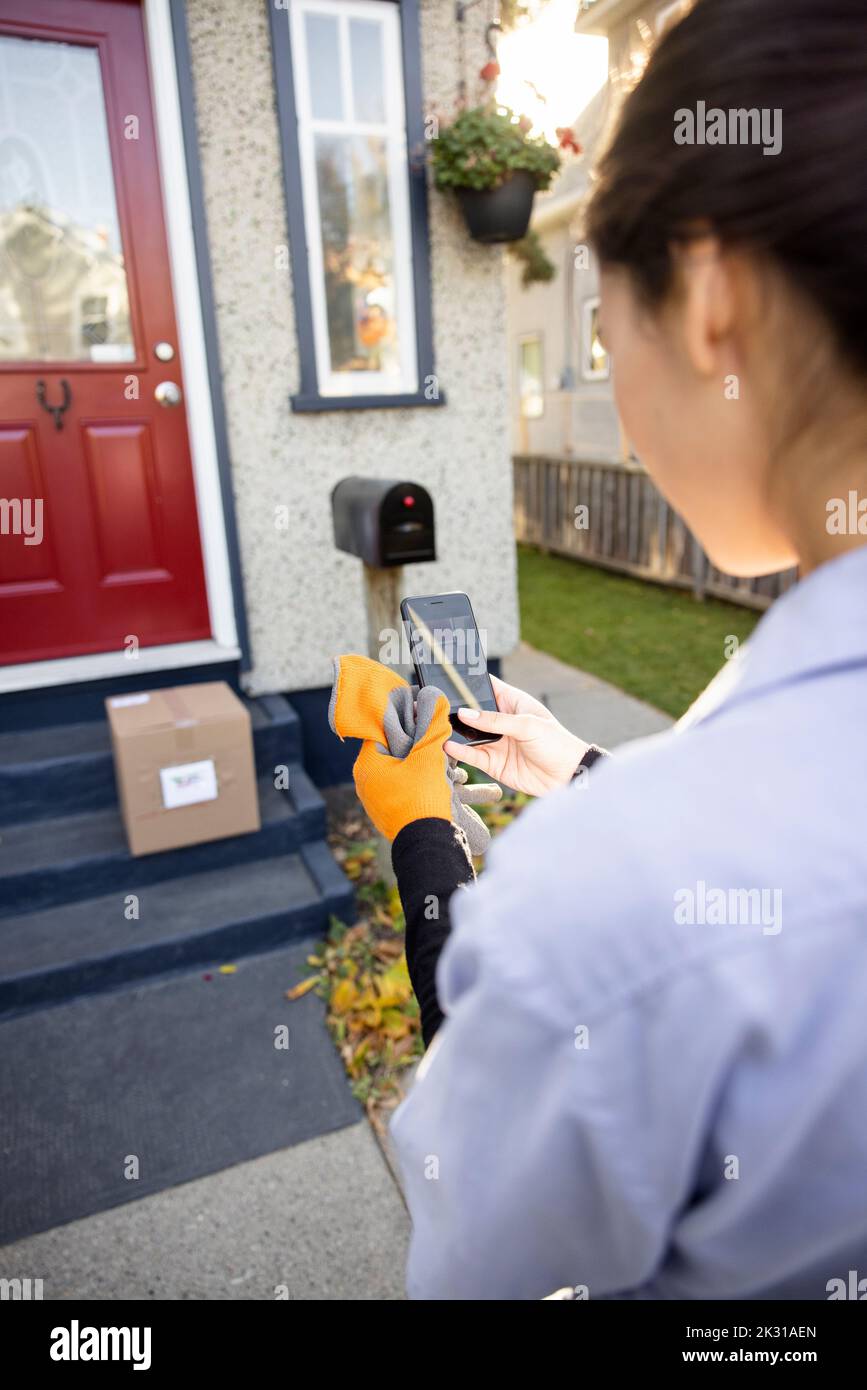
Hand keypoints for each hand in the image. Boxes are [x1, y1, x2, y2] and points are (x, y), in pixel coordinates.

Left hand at [353, 685, 452, 841]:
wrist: (428, 843)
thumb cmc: (424, 798)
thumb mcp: (430, 755)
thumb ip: (431, 723)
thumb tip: (433, 697)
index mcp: (367, 763)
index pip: (383, 730)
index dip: (404, 719)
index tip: (422, 714)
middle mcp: (364, 782)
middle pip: (390, 750)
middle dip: (413, 743)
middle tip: (433, 739)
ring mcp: (373, 800)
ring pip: (397, 771)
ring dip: (417, 764)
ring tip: (438, 763)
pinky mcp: (386, 814)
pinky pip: (400, 790)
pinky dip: (415, 783)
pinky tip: (433, 782)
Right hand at [443, 674, 589, 796]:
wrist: (568, 776)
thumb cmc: (556, 743)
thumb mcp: (527, 725)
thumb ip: (495, 720)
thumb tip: (466, 713)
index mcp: (512, 702)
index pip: (486, 686)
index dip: (469, 681)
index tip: (447, 676)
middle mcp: (501, 721)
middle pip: (472, 711)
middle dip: (455, 709)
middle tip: (435, 705)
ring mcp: (497, 742)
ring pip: (469, 734)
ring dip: (454, 731)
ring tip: (436, 725)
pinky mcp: (494, 763)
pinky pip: (472, 755)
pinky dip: (459, 751)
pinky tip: (447, 745)